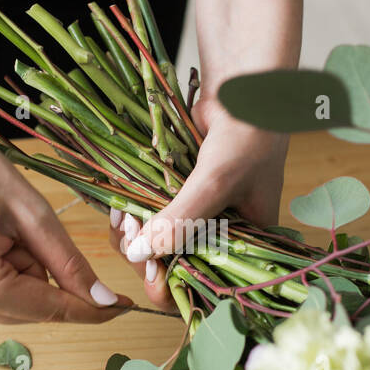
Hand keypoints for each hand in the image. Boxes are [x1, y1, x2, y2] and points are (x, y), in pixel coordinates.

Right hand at [0, 110, 131, 323]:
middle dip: (52, 278)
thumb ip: (70, 264)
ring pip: (19, 304)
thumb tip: (103, 302)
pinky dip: (10, 272)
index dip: (95, 308)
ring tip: (4, 227)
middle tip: (31, 228)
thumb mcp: (32, 214)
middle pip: (37, 310)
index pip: (54, 310)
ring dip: (29, 272)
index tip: (127, 306)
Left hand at [110, 96, 288, 310]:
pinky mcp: (177, 194)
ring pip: (158, 242)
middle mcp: (222, 234)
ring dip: (135, 235)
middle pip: (176, 265)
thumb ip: (182, 219)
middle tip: (129, 231)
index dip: (176, 284)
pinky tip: (119, 208)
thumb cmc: (249, 131)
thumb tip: (140, 253)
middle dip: (147, 255)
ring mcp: (198, 214)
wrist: (243, 85)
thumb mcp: (216, 180)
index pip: (208, 283)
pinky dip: (133, 214)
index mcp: (246, 243)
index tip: (150, 271)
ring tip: (123, 216)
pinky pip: (151, 216)